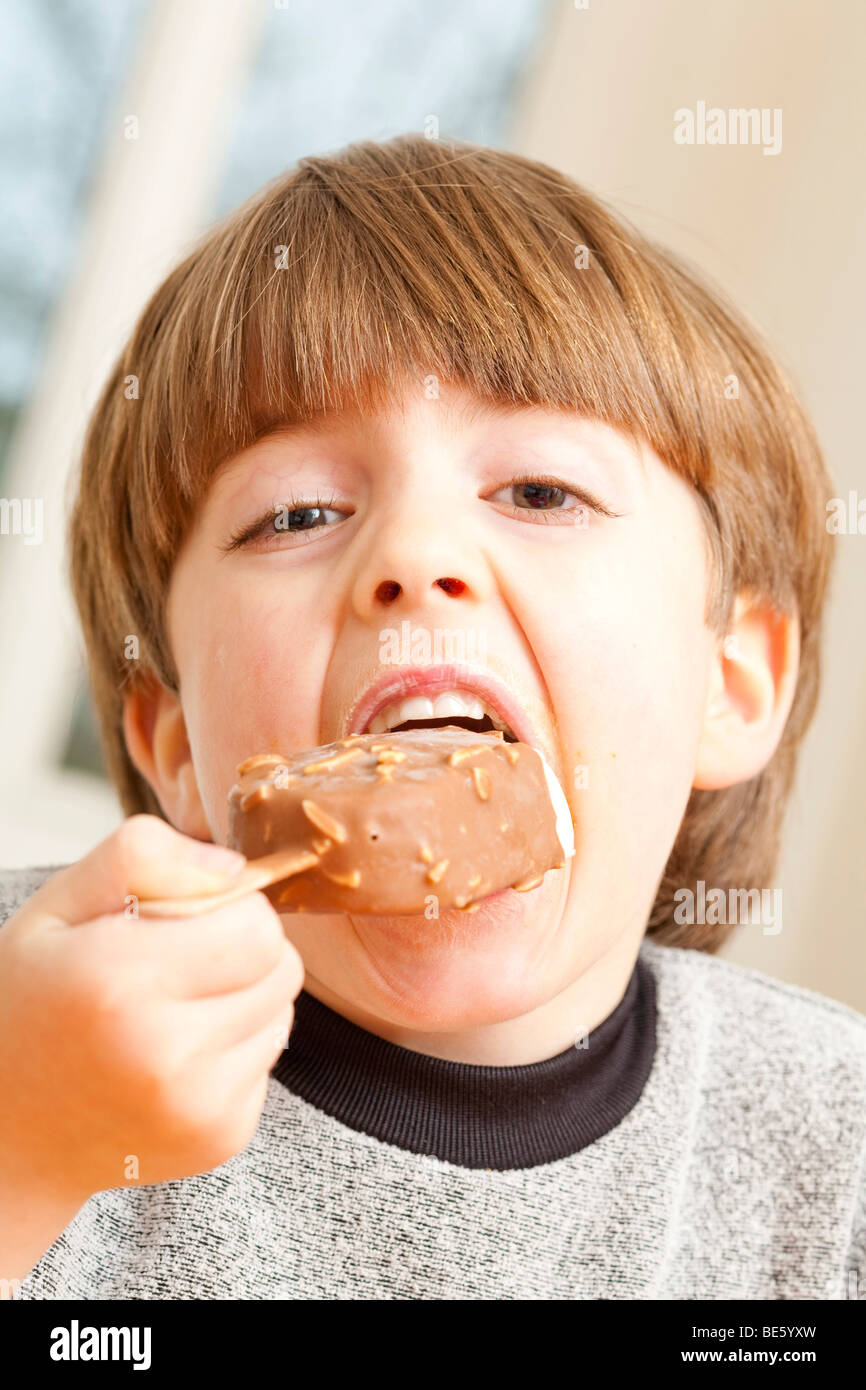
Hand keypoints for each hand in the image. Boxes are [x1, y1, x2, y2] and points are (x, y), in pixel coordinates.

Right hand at [0, 814, 303, 1203]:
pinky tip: (175, 1058)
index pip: (259, 927)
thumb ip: (142, 857)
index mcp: (123, 982)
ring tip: (171, 1013)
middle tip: (179, 965)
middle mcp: (166, 1053)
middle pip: (282, 969)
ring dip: (243, 1002)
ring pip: (282, 1014)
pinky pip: (268, 1064)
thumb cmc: (30, 1004)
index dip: (228, 910)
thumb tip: (234, 869)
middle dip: (244, 951)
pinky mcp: (220, 1140)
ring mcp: (198, 1107)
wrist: (8, 1131)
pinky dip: (233, 1052)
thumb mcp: (58, 907)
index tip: (185, 922)